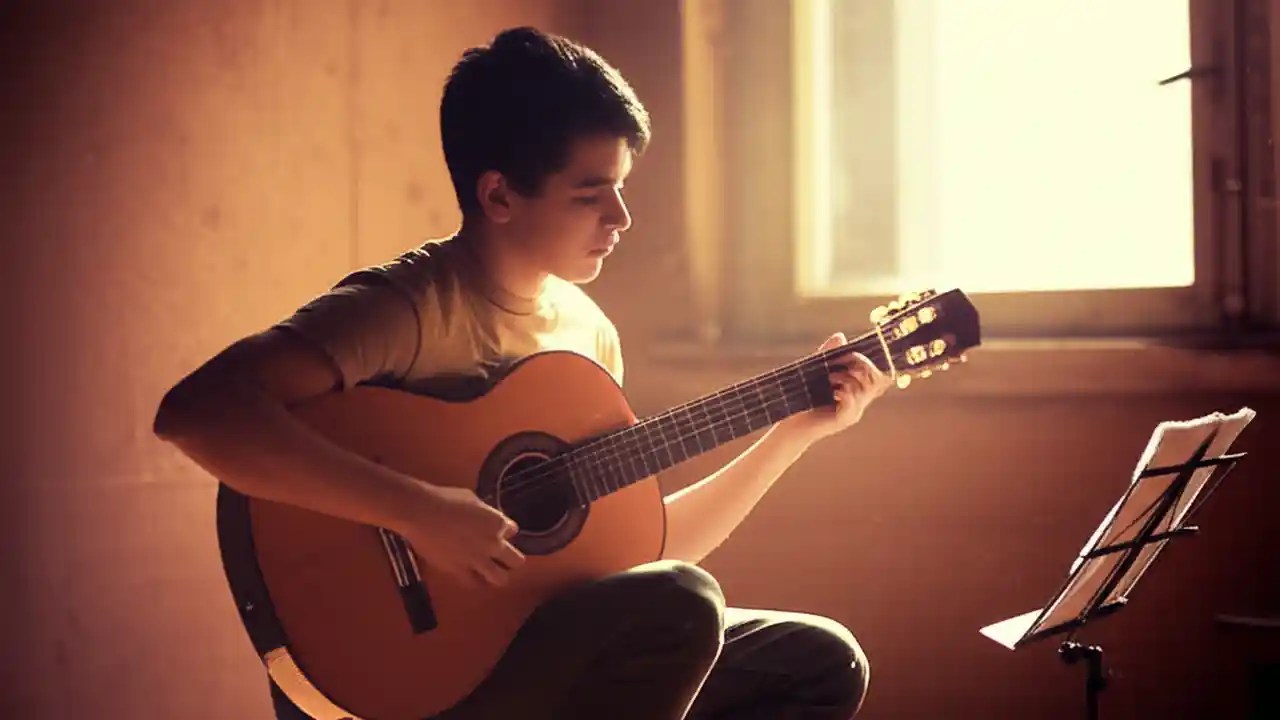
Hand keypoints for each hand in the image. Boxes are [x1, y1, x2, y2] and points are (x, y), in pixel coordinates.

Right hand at [400, 485, 525, 588]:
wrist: (421, 513)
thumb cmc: (445, 499)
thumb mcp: (472, 499)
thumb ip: (484, 512)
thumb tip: (484, 518)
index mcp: (497, 523)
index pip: (513, 531)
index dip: (505, 531)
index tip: (497, 531)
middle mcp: (492, 544)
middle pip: (516, 561)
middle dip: (511, 559)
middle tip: (502, 557)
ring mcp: (477, 560)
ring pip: (500, 579)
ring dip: (498, 575)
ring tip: (490, 571)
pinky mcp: (459, 571)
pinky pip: (475, 584)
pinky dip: (476, 581)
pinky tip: (472, 576)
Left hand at [777, 332, 892, 444]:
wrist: (792, 423)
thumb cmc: (805, 397)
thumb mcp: (817, 371)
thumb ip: (830, 355)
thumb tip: (840, 336)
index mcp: (858, 390)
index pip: (879, 375)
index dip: (869, 361)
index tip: (850, 353)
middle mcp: (860, 402)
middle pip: (877, 380)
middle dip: (861, 365)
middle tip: (838, 363)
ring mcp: (853, 412)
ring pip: (863, 389)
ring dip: (847, 378)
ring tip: (829, 378)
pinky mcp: (843, 420)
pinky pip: (853, 402)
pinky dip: (844, 392)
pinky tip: (832, 391)